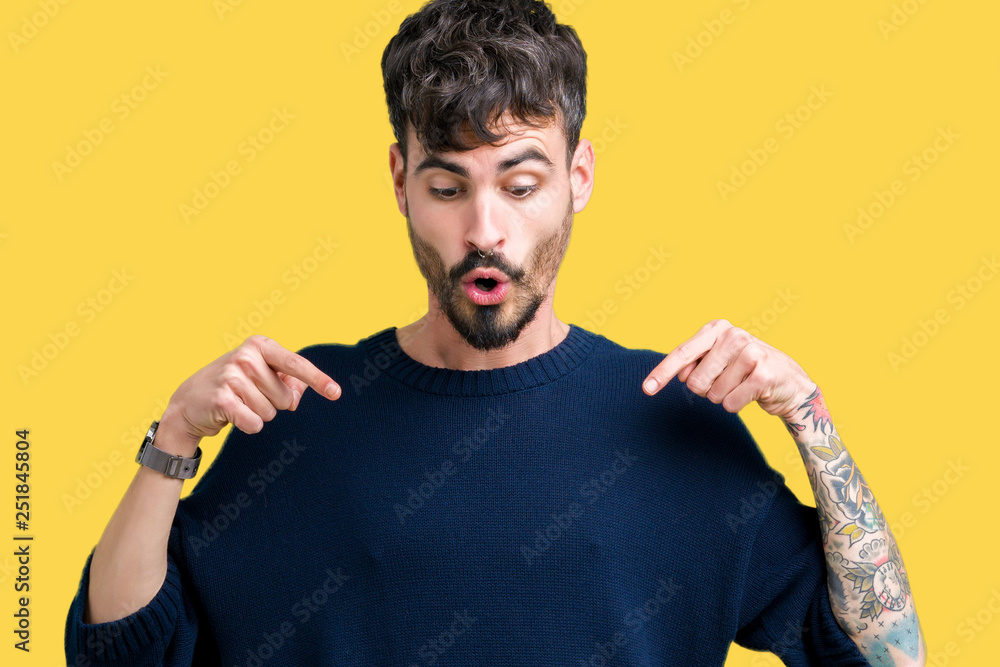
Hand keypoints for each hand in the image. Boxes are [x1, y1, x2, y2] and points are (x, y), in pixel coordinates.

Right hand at [160, 335, 340, 450]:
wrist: (188, 403)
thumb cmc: (233, 387)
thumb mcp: (260, 376)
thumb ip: (287, 381)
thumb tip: (301, 393)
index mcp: (260, 345)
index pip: (296, 365)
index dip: (318, 380)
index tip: (336, 393)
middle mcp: (246, 356)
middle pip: (285, 397)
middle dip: (273, 404)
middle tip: (248, 396)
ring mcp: (232, 376)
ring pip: (271, 412)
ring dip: (258, 414)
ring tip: (238, 403)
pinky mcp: (222, 398)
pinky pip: (255, 422)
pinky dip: (248, 425)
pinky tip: (232, 415)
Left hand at [641, 319, 814, 420]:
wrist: (790, 382)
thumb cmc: (745, 370)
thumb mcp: (717, 360)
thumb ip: (694, 364)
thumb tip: (683, 377)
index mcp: (716, 328)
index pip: (682, 353)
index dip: (662, 373)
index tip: (646, 389)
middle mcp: (733, 335)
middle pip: (695, 382)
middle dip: (706, 390)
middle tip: (727, 381)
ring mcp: (751, 352)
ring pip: (713, 395)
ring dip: (724, 397)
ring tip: (742, 385)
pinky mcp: (763, 374)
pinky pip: (730, 403)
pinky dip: (736, 405)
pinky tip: (752, 394)